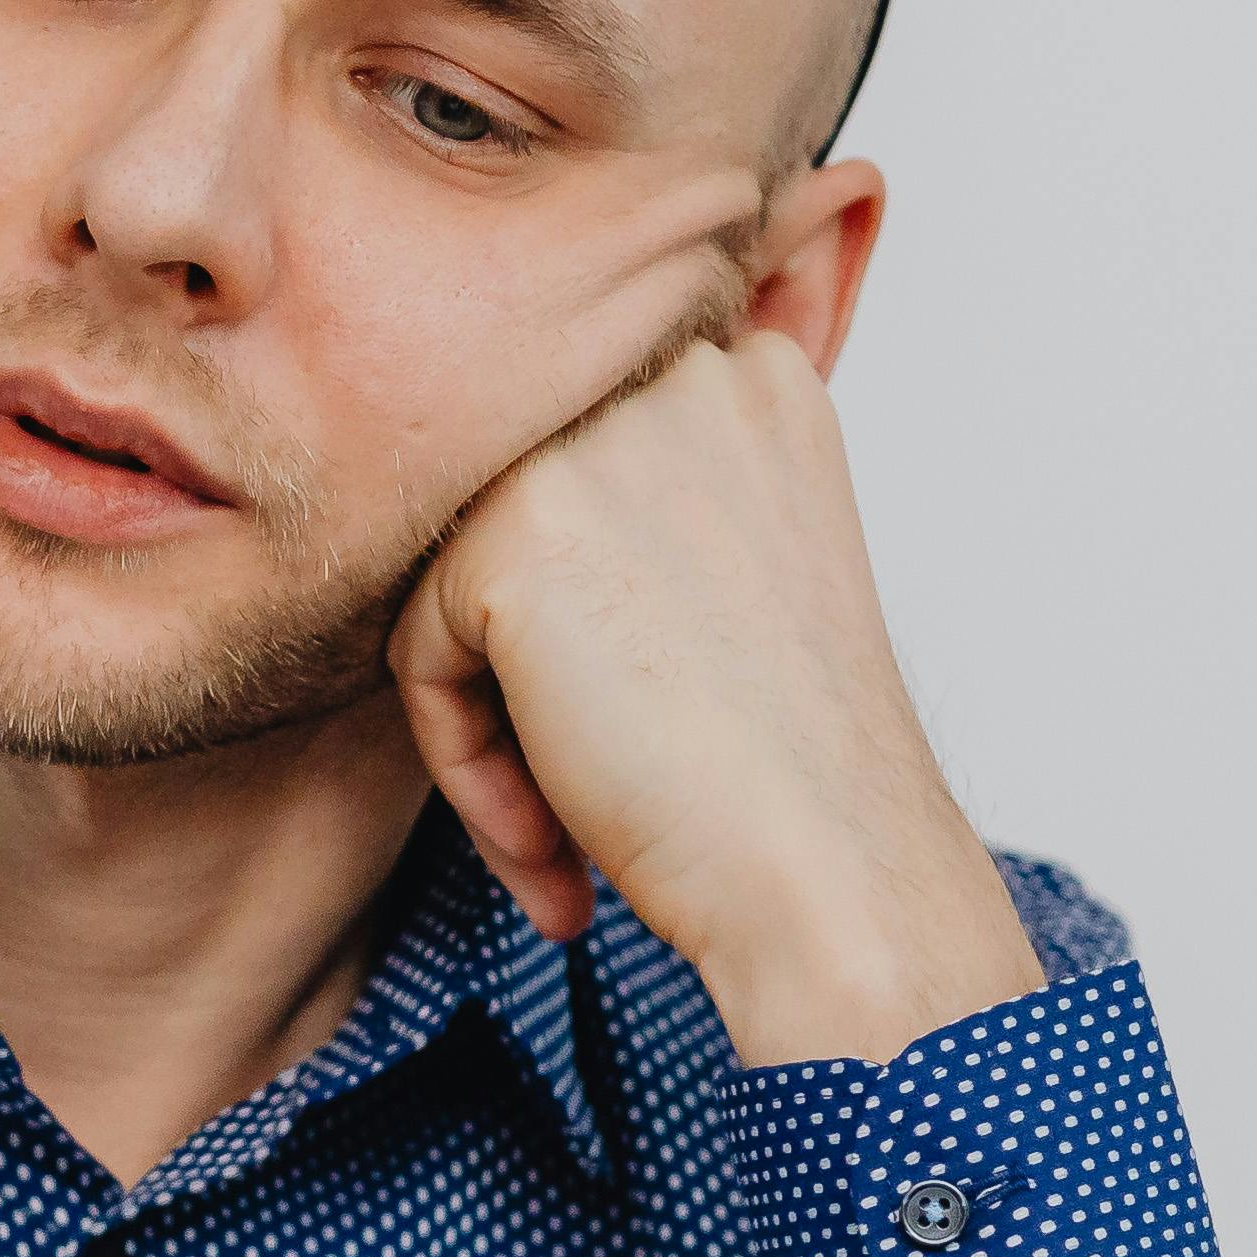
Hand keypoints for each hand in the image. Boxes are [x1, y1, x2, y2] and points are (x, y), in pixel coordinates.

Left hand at [388, 329, 1037, 1066]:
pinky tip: (553, 841)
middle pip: (518, 530)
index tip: (648, 726)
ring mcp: (598, 445)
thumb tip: (514, 540)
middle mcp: (684, 380)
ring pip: (460, 592)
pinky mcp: (515, 534)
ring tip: (571, 836)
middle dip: (536, 678)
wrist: (835, 877)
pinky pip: (421, 654)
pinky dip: (466, 765)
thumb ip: (646, 515)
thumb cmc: (796, 773)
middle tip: (594, 804)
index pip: (584, 480)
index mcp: (754, 381)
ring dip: (500, 734)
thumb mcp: (743, 580)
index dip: (594, 623)